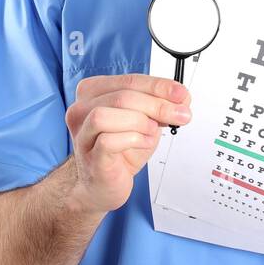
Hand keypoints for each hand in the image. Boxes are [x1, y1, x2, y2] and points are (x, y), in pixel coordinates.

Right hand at [65, 73, 191, 214]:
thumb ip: (160, 106)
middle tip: (180, 114)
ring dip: (138, 121)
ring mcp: (83, 134)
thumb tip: (182, 97)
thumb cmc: (120, 151)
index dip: (158, 86)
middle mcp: (81, 110)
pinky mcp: (89, 156)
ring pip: (106, 115)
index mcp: (94, 92)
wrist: (103, 184)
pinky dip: (133, 139)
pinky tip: (144, 142)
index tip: (181, 94)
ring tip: (153, 131)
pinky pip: (107, 141)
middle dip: (157, 104)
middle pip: (121, 96)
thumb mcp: (145, 122)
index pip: (129, 80)